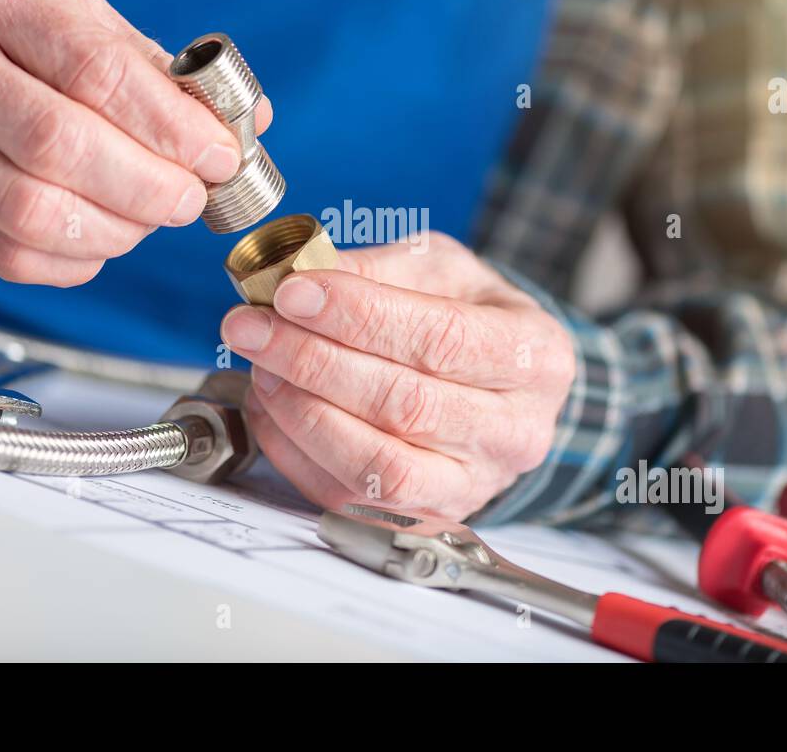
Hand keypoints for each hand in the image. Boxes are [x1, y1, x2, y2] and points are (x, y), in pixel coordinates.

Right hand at [0, 0, 270, 285]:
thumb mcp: (65, 16)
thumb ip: (153, 67)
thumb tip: (252, 118)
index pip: (95, 69)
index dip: (171, 125)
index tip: (220, 155)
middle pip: (61, 146)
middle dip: (148, 187)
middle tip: (189, 200)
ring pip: (32, 212)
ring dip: (116, 231)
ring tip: (148, 220)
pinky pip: (7, 255)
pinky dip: (75, 260)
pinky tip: (99, 239)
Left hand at [221, 232, 575, 519]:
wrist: (502, 386)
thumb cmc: (471, 319)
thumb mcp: (443, 271)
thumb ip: (379, 270)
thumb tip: (305, 277)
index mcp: (534, 354)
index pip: (440, 339)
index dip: (359, 317)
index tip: (292, 293)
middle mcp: (515, 429)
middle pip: (405, 404)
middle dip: (314, 360)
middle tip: (253, 327)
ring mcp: (474, 483)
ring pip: (378, 463)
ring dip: (302, 412)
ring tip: (261, 367)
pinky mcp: (426, 516)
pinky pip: (351, 497)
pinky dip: (298, 454)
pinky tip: (273, 410)